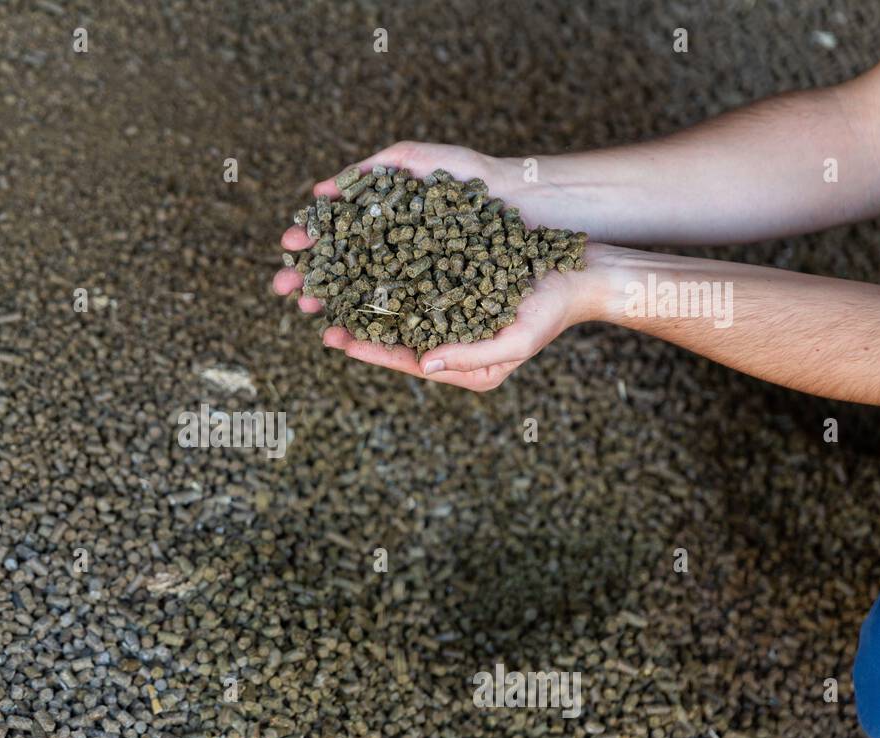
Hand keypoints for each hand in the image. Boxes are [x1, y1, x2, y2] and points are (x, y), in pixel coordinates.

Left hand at [273, 141, 605, 390]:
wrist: (582, 268)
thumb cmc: (553, 308)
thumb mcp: (516, 338)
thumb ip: (471, 356)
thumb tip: (424, 363)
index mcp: (452, 357)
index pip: (398, 354)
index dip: (365, 345)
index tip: (332, 335)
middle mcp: (439, 327)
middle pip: (378, 320)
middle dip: (338, 305)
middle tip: (297, 295)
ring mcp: (438, 294)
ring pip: (380, 286)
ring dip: (344, 271)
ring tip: (308, 261)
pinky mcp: (440, 260)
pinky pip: (398, 256)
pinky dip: (371, 244)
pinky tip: (347, 232)